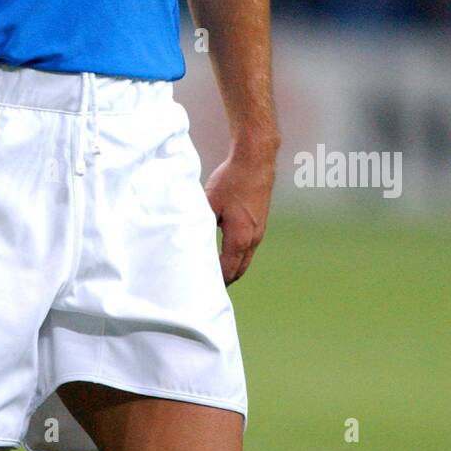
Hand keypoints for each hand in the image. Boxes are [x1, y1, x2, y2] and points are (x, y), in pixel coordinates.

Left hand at [203, 137, 277, 285]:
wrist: (255, 161)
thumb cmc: (232, 181)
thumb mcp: (209, 203)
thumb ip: (201, 223)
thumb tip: (190, 238)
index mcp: (239, 239)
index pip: (227, 271)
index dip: (216, 282)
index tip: (202, 289)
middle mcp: (253, 239)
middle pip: (239, 270)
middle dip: (224, 279)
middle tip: (207, 285)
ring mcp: (259, 231)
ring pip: (245, 258)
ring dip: (232, 266)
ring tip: (214, 269)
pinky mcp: (260, 222)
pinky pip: (249, 247)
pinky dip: (237, 254)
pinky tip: (225, 248)